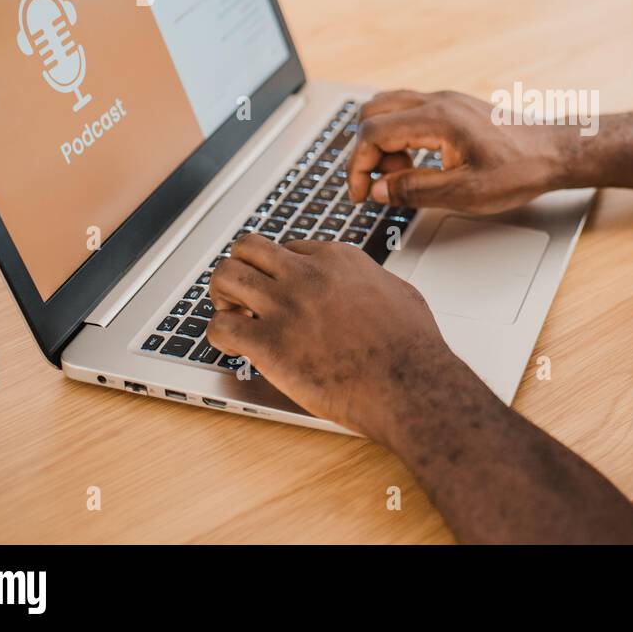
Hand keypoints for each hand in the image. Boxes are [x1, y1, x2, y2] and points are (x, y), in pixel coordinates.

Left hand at [206, 234, 463, 443]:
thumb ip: (373, 282)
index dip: (278, 272)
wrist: (410, 384)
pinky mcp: (269, 343)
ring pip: (224, 276)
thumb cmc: (412, 348)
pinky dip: (220, 336)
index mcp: (337, 259)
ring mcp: (285, 305)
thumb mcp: (400, 293)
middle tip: (243, 296)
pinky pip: (220, 326)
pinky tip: (237, 348)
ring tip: (234, 317)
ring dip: (221, 297)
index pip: (286, 248)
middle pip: (247, 248)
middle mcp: (307, 274)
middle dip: (240, 270)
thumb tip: (370, 284)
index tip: (279, 292)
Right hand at [347, 89, 573, 214]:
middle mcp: (437, 101)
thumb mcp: (465, 192)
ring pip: (387, 108)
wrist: (555, 152)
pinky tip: (419, 162)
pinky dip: (399, 135)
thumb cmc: (520, 170)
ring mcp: (444, 100)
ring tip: (403, 174)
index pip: (372, 133)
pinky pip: (408, 111)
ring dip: (382, 142)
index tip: (361, 194)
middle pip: (371, 112)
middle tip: (382, 183)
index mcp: (437, 119)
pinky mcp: (451, 106)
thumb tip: (378, 191)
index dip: (357, 166)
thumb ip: (415, 190)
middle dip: (365, 151)